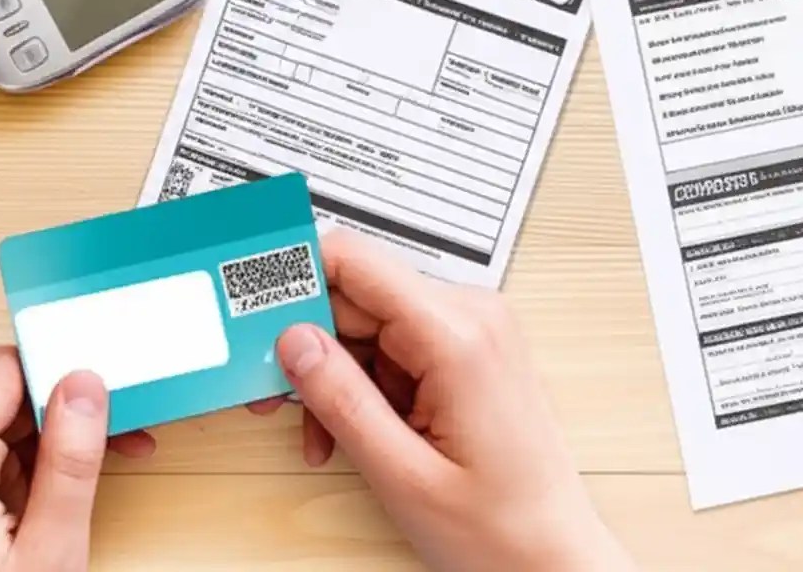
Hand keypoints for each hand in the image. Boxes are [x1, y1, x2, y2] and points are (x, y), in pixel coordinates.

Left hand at [0, 347, 153, 571]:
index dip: (59, 374)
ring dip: (43, 452)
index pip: (2, 376)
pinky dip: (13, 478)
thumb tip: (82, 383)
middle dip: (62, 420)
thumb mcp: (53, 549)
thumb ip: (70, 459)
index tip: (102, 387)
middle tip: (121, 441)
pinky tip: (49, 503)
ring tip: (88, 484)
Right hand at [262, 230, 636, 571]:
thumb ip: (340, 399)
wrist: (553, 558)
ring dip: (331, 377)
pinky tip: (349, 431)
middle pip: (354, 296)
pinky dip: (360, 386)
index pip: (355, 261)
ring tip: (320, 434)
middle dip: (305, 345)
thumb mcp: (400, 473)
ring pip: (365, 326)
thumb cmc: (502, 530)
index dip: (293, 276)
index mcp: (459, 336)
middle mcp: (470, 317)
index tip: (249, 305)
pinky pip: (390, 349)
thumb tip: (292, 340)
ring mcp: (470, 332)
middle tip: (270, 394)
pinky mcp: (464, 351)